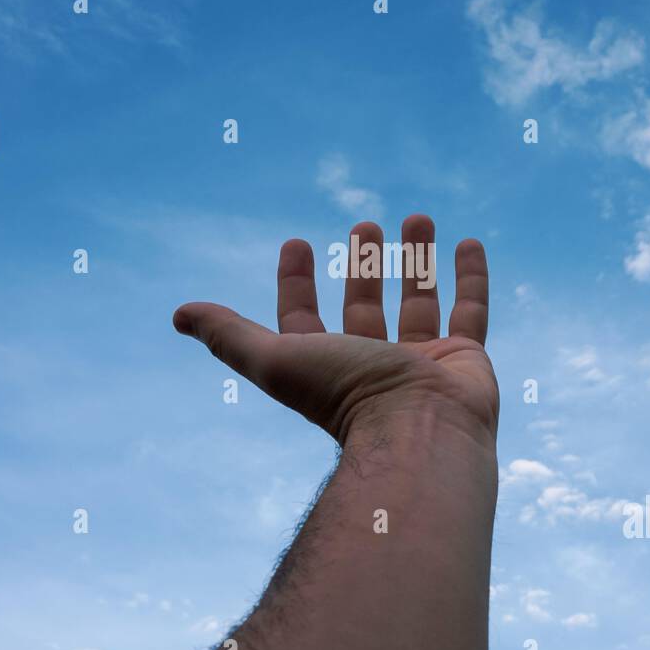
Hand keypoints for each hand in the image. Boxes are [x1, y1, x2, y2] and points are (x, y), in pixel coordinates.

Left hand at [172, 214, 498, 446]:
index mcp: (327, 367)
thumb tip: (178, 314)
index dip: (295, 285)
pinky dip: (470, 276)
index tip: (295, 245)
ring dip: (416, 259)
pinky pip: (471, 309)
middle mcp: (373, 364)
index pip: (303, 320)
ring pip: (419, 301)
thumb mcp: (274, 359)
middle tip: (363, 225)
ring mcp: (421, 362)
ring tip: (417, 218)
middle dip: (363, 266)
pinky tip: (468, 242)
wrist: (419, 431)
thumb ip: (229, 336)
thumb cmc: (345, 396)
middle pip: (364, 307)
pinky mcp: (465, 358)